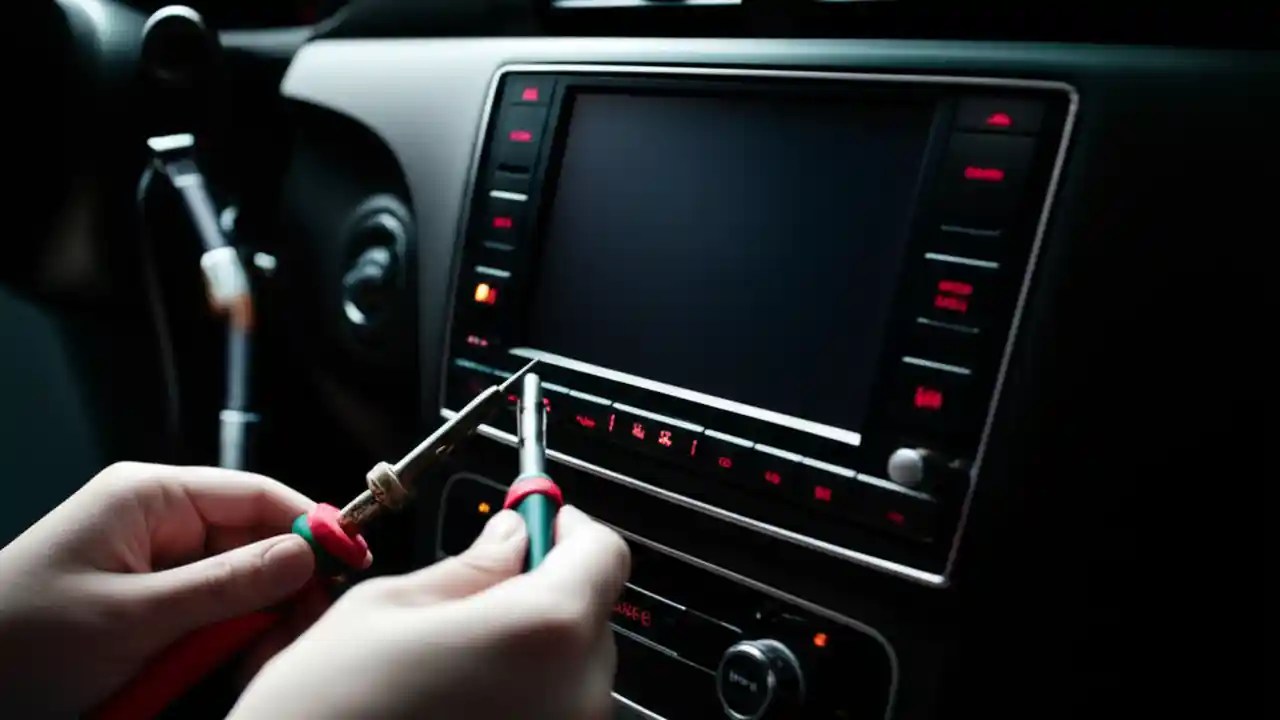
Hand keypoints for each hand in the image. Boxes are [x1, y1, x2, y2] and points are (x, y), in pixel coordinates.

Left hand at [0, 462, 323, 715]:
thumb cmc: (18, 642)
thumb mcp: (134, 617)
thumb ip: (228, 585)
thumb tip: (305, 554)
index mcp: (149, 498)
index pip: (255, 495)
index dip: (310, 524)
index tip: (352, 559)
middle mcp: (157, 523)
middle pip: (255, 543)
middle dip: (284, 590)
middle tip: (298, 636)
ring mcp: (154, 566)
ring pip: (240, 585)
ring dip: (255, 625)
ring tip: (251, 664)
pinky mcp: (150, 607)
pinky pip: (212, 615)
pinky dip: (228, 642)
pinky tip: (228, 667)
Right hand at [230, 505, 629, 719]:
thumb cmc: (325, 717)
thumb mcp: (384, 612)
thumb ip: (468, 567)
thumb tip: (509, 536)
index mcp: (545, 630)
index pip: (603, 551)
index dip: (564, 526)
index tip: (533, 520)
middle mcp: (578, 692)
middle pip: (587, 612)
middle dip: (538, 589)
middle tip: (472, 592)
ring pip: (569, 668)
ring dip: (525, 650)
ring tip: (449, 664)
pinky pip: (551, 711)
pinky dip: (518, 697)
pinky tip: (457, 703)